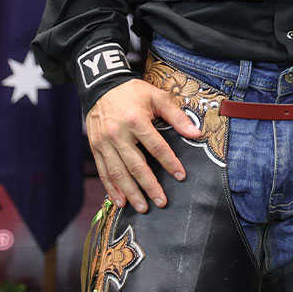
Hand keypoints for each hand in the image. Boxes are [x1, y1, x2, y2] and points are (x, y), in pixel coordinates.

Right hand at [85, 80, 201, 212]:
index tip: (181, 176)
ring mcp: (104, 143)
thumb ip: (177, 117)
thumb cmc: (134, 92)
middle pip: (136, 165)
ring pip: (118, 173)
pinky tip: (120, 201)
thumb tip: (197, 134)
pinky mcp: (95, 148)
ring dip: (130, 192)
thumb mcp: (158, 97)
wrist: (101, 86)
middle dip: (149, 186)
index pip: (156, 147)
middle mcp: (118, 134)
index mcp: (136, 120)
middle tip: (161, 202)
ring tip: (142, 207)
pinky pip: (103, 171)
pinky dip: (111, 188)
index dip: (170, 162)